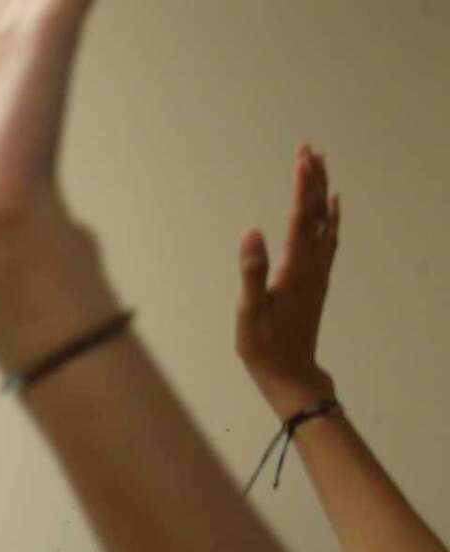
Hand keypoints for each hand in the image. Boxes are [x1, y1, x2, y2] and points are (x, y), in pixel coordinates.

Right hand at [236, 145, 339, 415]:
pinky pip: (330, 239)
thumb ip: (251, 271)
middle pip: (317, 213)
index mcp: (294, 268)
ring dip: (322, 192)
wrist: (291, 374)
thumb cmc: (264, 347)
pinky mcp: (318, 280)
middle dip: (313, 179)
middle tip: (308, 148)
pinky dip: (332, 217)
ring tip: (320, 166)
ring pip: (326, 222)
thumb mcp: (249, 312)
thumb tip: (251, 232)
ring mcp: (318, 272)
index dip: (301, 185)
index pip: (300, 217)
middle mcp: (312, 265)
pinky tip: (332, 208)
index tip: (301, 156)